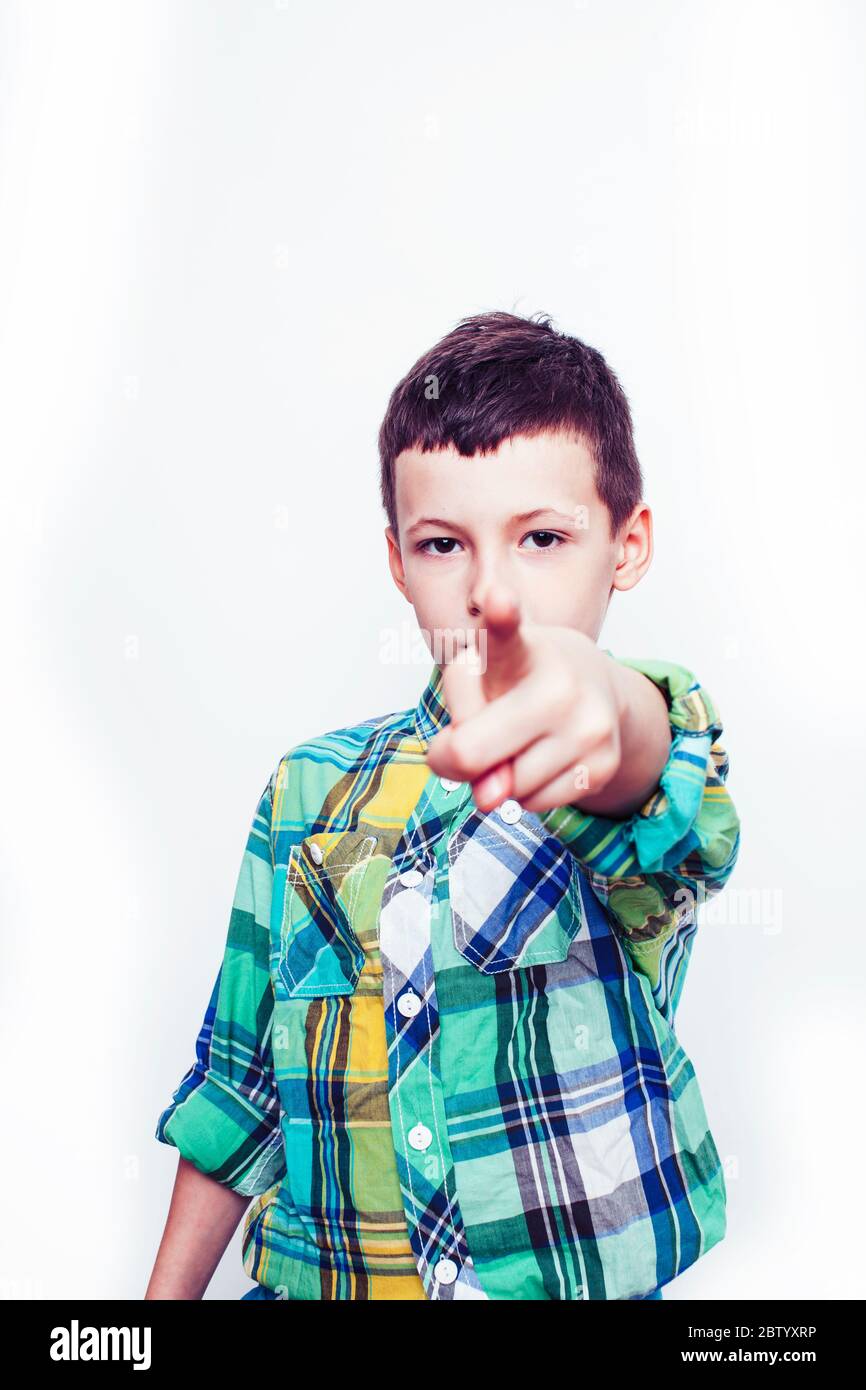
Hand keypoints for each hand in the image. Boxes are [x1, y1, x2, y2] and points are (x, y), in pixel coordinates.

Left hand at [425, 583, 625, 814]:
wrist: (591, 683)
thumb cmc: (513, 678)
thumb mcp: (474, 679)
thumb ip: (460, 730)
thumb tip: (490, 797)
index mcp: (518, 648)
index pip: (506, 632)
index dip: (501, 615)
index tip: (497, 597)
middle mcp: (561, 682)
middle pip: (475, 751)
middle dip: (459, 758)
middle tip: (467, 741)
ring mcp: (590, 725)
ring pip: (508, 787)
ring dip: (499, 776)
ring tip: (519, 738)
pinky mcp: (604, 765)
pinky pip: (535, 803)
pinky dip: (526, 791)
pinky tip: (541, 757)